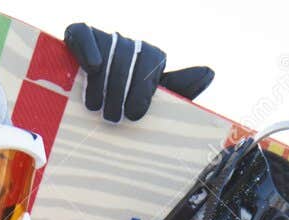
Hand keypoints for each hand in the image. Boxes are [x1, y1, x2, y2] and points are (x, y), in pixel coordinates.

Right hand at [63, 23, 214, 122]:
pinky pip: (82, 32)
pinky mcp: (79, 36)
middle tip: (113, 118)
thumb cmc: (127, 113)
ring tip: (95, 107)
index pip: (153, 59)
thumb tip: (209, 72)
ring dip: (103, 79)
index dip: (144, 86)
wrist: (90, 118)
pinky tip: (90, 67)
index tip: (136, 115)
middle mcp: (129, 45)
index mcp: (150, 58)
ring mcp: (104, 39)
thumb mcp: (156, 105)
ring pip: (108, 46)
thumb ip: (180, 91)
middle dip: (120, 88)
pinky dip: (87, 47)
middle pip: (128, 54)